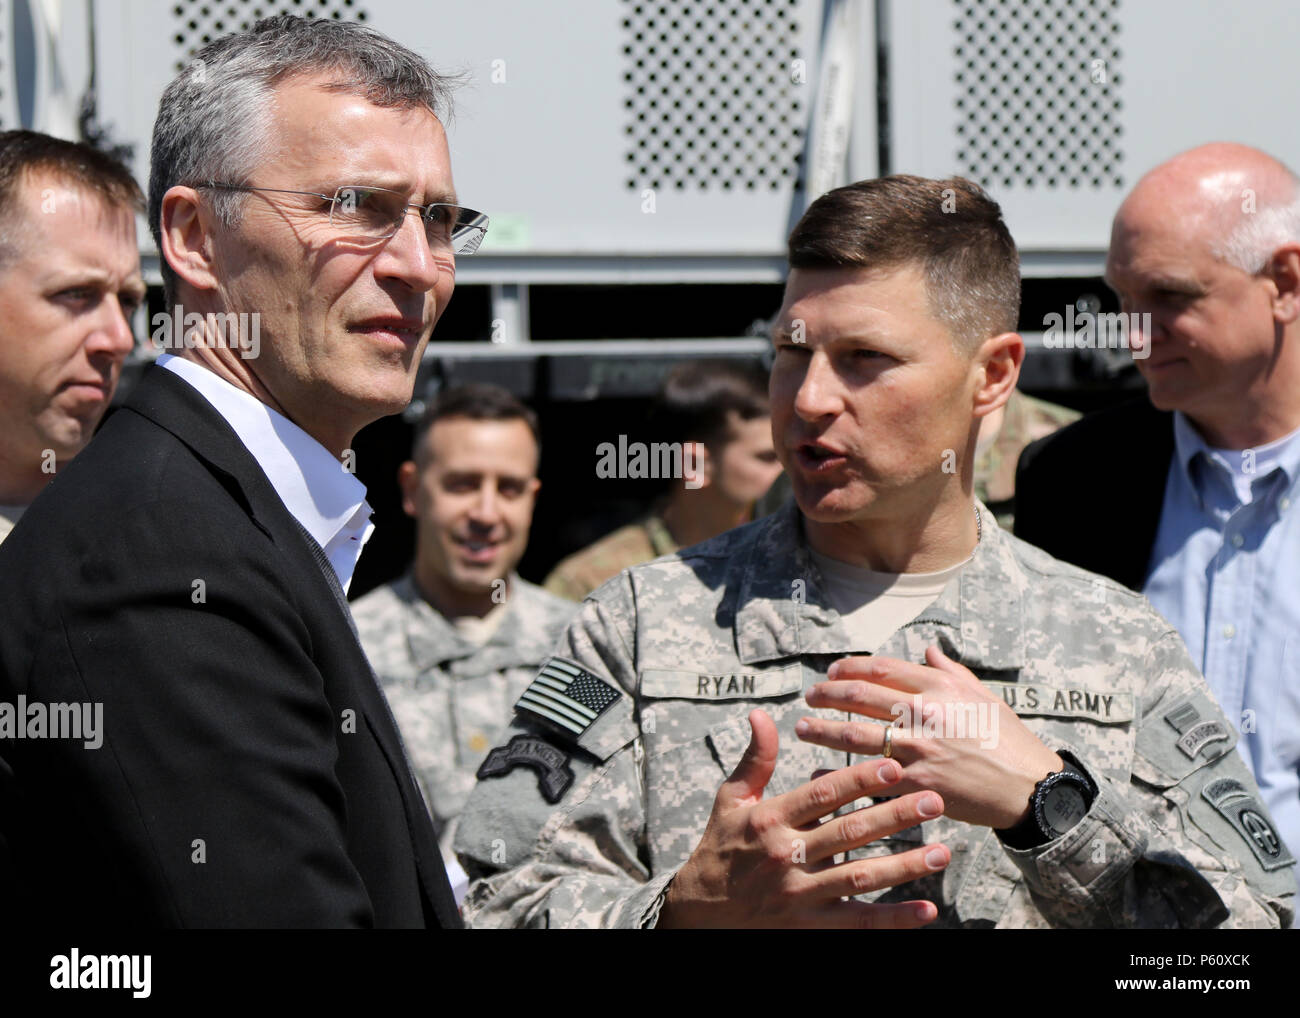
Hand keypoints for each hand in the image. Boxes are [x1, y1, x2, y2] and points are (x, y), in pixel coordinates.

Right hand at [656, 709, 950, 928]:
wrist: (700, 910)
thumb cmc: (721, 846)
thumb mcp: (730, 799)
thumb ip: (754, 759)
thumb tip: (762, 714)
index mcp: (771, 819)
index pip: (822, 794)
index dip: (858, 779)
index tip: (894, 763)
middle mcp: (786, 854)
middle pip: (849, 832)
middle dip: (894, 815)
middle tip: (934, 800)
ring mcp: (799, 892)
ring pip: (860, 877)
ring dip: (904, 865)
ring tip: (942, 851)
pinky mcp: (809, 924)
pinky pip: (858, 921)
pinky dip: (893, 918)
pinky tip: (926, 910)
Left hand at [795, 646, 1062, 828]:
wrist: (1030, 787)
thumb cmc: (1008, 739)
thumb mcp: (983, 695)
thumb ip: (950, 670)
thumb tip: (928, 648)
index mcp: (939, 687)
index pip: (881, 668)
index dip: (849, 667)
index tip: (832, 672)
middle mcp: (924, 713)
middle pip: (860, 696)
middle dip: (827, 695)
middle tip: (809, 696)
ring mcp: (918, 748)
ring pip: (855, 734)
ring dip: (821, 730)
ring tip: (802, 728)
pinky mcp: (916, 782)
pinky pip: (867, 776)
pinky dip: (839, 773)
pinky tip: (818, 772)